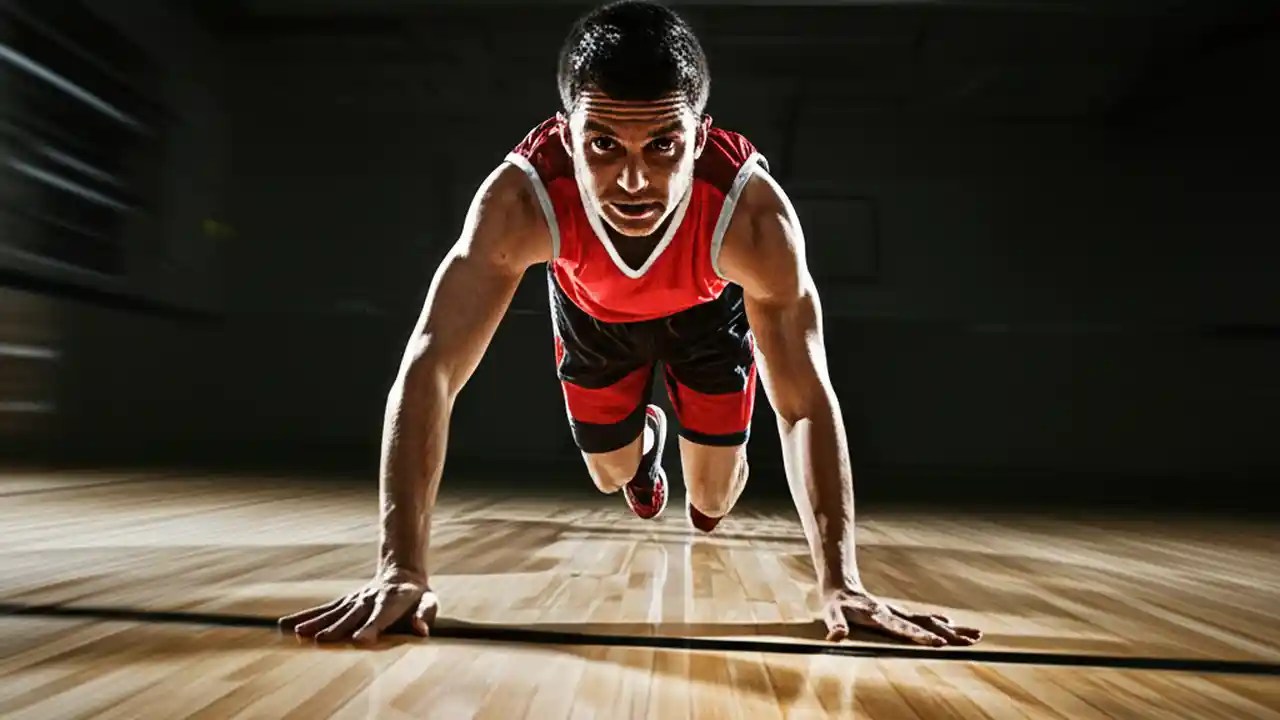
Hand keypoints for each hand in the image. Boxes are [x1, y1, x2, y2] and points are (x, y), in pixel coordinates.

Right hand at [277, 569, 437, 644]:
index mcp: (392, 601)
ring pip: (333, 612)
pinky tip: (286, 625)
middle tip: (322, 640)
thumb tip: (421, 629)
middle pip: (352, 616)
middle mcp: (369, 600)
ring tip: (296, 633)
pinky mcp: (344, 602)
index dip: (371, 628)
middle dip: (337, 628)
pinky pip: (323, 610)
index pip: (381, 616)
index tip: (360, 640)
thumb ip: (425, 615)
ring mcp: (354, 600)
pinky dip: (305, 617)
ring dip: (315, 623)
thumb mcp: (430, 603)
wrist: (402, 574)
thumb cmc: (418, 597)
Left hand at [821, 586, 981, 646]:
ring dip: (952, 629)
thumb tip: (836, 636)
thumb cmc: (837, 605)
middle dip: (950, 634)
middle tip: (972, 640)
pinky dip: (939, 622)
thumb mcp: (832, 614)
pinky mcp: (901, 613)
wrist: (843, 587)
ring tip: (976, 635)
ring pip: (930, 621)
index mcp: (881, 616)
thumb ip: (836, 625)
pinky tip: (952, 625)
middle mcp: (895, 613)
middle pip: (926, 624)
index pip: (904, 628)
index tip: (938, 643)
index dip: (920, 636)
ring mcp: (900, 613)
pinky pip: (924, 619)